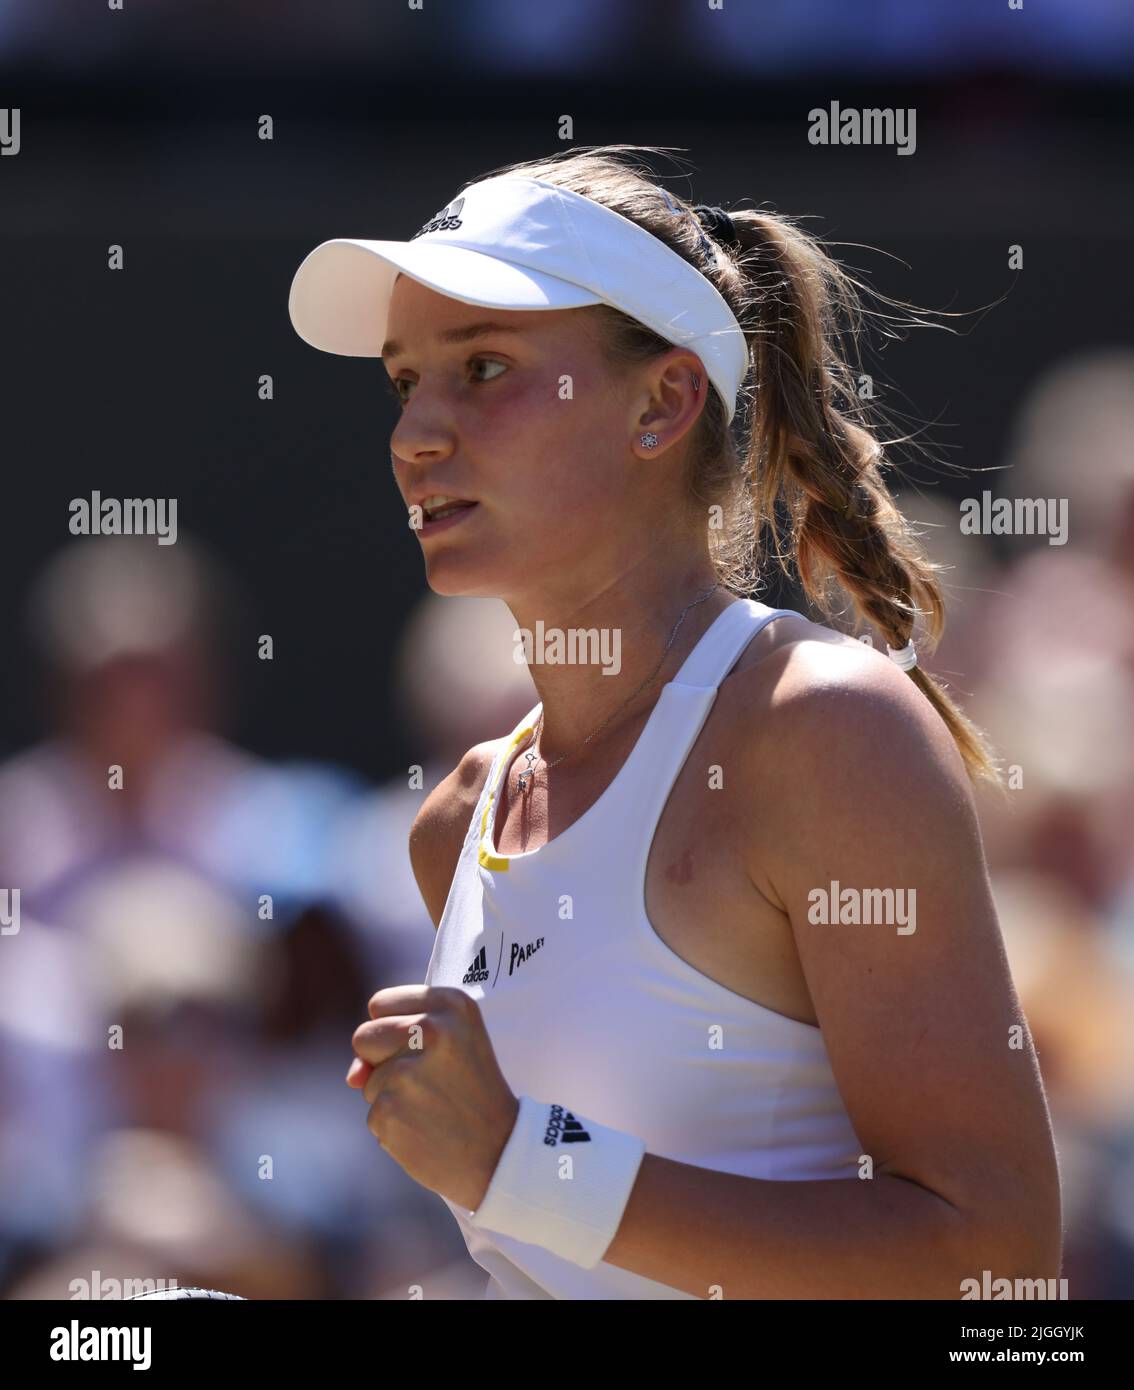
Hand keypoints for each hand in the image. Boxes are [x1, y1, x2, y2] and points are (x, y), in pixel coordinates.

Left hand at [346, 984, 518, 1211]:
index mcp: (451, 1004)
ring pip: (367, 1080)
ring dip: (391, 1096)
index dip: (392, 1030)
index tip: (425, 1048)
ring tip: (434, 1106)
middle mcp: (429, 1029)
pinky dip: (394, 1125)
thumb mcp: (453, 1045)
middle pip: (363, 1036)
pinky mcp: (390, 1110)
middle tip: (427, 1080)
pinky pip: (373, 1113)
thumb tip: (353, 1077)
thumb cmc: (474, 1092)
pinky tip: (426, 1128)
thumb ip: (396, 1039)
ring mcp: (406, 1071)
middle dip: (381, 1060)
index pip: (380, 1003)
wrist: (501, 1152)